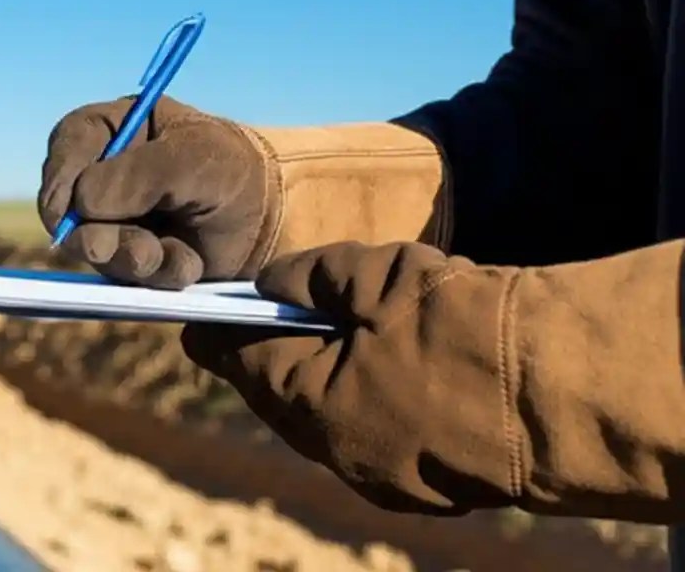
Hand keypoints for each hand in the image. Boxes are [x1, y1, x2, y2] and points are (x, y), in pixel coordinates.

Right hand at [38, 96, 272, 288]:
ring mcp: (112, 217)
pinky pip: (123, 275)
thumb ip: (138, 176)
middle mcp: (104, 173)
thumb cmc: (230, 170)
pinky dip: (155, 274)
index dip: (59, 177)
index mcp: (115, 129)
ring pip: (92, 247)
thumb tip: (82, 202)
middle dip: (99, 236)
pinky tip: (187, 262)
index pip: (67, 144)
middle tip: (139, 250)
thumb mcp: (194, 160)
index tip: (62, 213)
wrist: (268, 218)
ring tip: (172, 255)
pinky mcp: (127, 255)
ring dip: (131, 258)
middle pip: (67, 206)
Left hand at [181, 241, 518, 514]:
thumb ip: (312, 277)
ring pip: (326, 424)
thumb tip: (271, 284)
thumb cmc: (466, 329)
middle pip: (280, 398)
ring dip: (314, 385)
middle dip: (264, 361)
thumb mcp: (378, 279)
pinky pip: (371, 440)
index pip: (241, 362)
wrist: (565, 395)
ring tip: (310, 345)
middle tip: (251, 328)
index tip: (197, 320)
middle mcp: (337, 452)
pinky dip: (360, 407)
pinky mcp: (425, 486)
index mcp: (309, 404)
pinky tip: (371, 376)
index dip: (217, 335)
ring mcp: (383, 477)